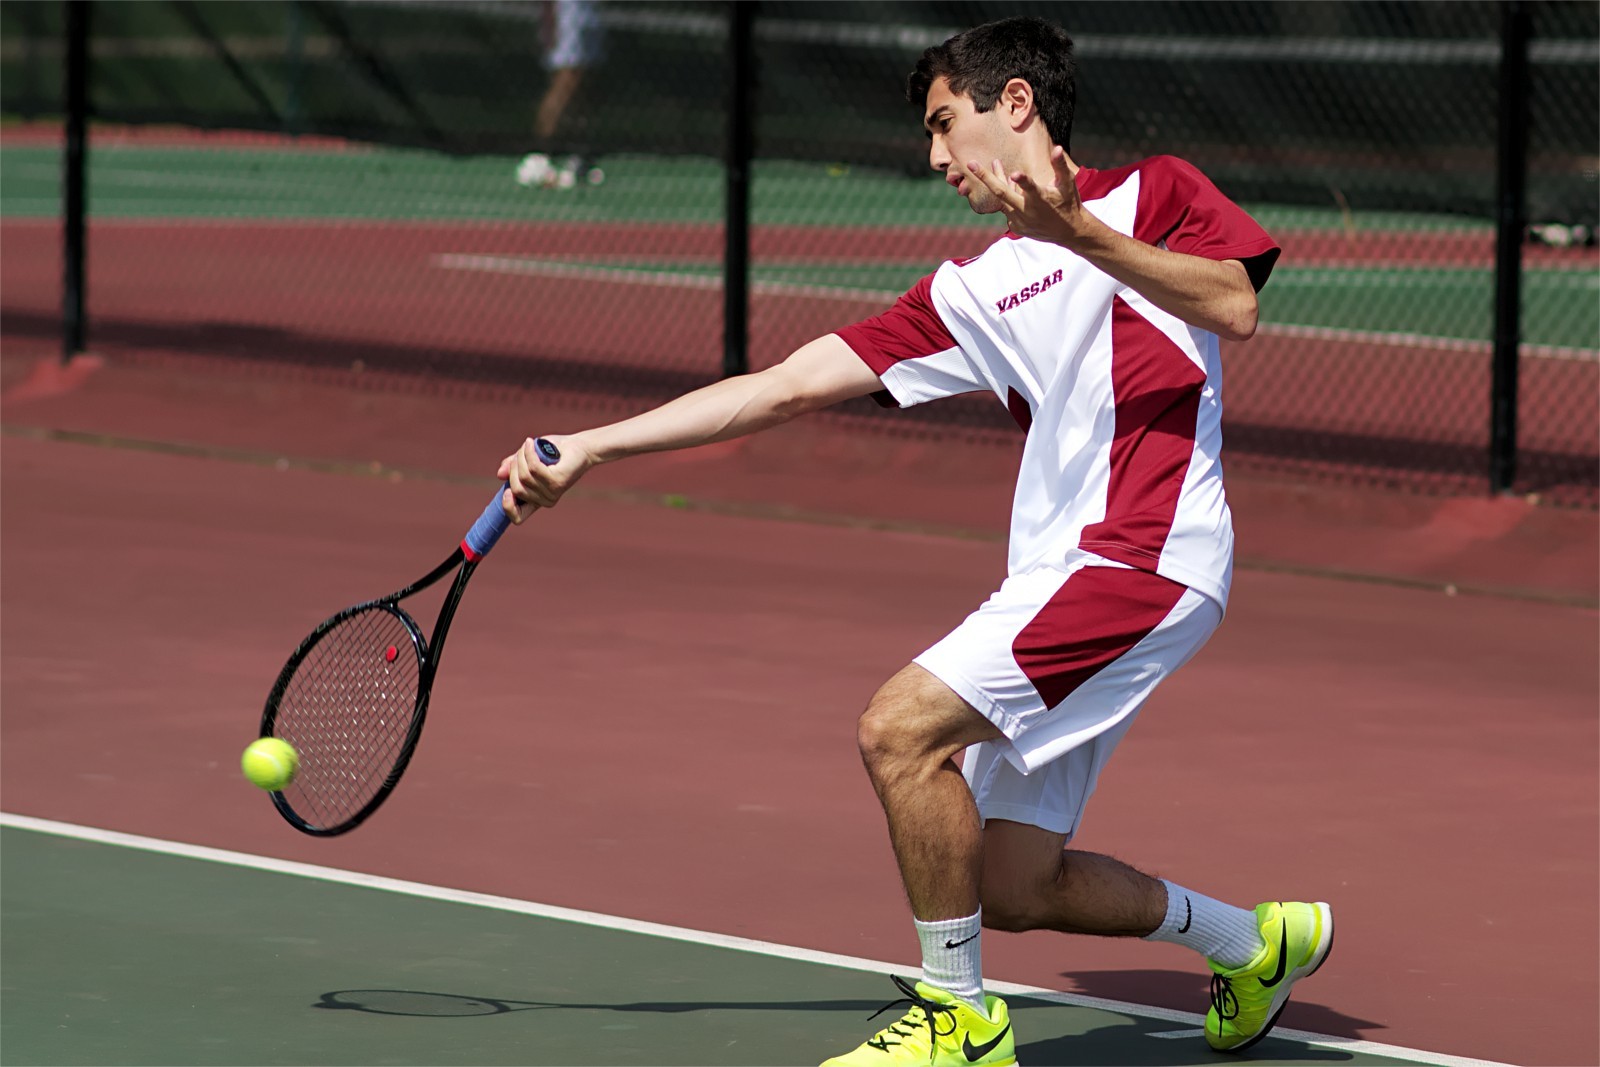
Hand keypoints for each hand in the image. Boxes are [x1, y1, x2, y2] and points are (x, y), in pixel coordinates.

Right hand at [496, 434, 588, 523]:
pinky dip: (529, 453)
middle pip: (516, 488)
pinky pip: (534, 468)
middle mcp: (545, 500)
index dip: (507, 507)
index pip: (518, 517)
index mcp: (536, 500)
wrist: (579, 446)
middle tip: (522, 451)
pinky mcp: (558, 482)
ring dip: (522, 456)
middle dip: (514, 467)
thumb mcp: (526, 459)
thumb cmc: (553, 452)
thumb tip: (500, 475)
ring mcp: (552, 493)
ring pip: (524, 476)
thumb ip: (512, 467)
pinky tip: (530, 443)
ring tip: (529, 444)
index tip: (505, 491)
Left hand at [966, 145, 1093, 245]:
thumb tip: (1058, 148)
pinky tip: (1010, 182)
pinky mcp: (1016, 226)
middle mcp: (1028, 211)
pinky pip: (1006, 208)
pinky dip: (1007, 195)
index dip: (1023, 181)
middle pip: (1002, 193)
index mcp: (1042, 199)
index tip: (1015, 173)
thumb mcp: (1067, 184)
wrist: (1068, 231)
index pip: (1031, 189)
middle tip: (971, 164)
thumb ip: (1060, 166)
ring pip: (1002, 198)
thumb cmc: (1068, 202)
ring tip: (996, 163)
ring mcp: (1019, 220)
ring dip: (996, 180)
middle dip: (985, 177)